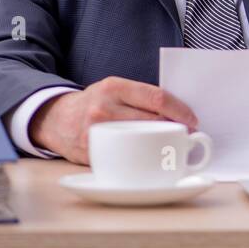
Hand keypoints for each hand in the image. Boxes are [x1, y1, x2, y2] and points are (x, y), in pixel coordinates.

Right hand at [30, 77, 198, 164]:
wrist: (56, 119)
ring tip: (172, 146)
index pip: (157, 98)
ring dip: (162, 146)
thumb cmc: (95, 103)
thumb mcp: (114, 89)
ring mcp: (97, 134)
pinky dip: (141, 160)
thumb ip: (140, 97)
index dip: (180, 110)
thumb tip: (179, 112)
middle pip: (153, 121)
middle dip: (176, 129)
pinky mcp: (92, 154)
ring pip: (142, 142)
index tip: (192, 120)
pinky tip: (148, 159)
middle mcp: (104, 109)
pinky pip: (124, 158)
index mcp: (114, 87)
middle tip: (187, 135)